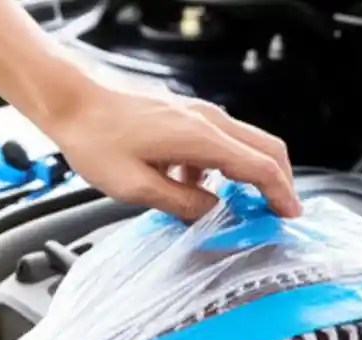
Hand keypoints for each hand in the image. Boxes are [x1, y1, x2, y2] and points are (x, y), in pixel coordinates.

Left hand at [43, 81, 301, 220]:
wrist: (72, 102)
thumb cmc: (96, 139)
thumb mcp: (135, 187)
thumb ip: (181, 203)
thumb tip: (212, 213)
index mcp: (201, 137)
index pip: (259, 166)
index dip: (280, 194)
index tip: (290, 216)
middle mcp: (207, 120)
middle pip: (265, 148)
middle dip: (279, 182)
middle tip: (279, 212)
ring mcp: (197, 114)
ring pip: (244, 144)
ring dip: (248, 175)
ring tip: (238, 208)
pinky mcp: (184, 115)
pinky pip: (218, 142)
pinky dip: (221, 167)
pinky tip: (195, 189)